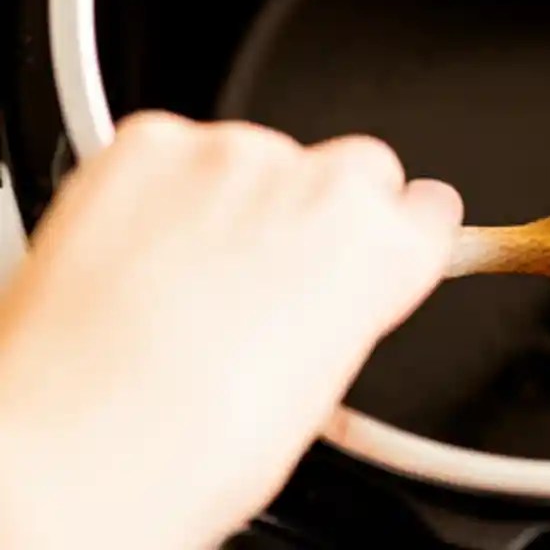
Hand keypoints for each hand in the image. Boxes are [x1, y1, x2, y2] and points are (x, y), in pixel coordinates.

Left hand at [0, 112, 462, 548]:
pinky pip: (170, 149)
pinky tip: (139, 250)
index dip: (396, 231)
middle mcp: (323, 186)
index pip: (428, 208)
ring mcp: (235, 156)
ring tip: (182, 276)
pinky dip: (158, 188)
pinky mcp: (149, 145)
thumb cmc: (196, 445)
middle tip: (270, 268)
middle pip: (356, 164)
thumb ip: (344, 309)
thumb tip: (323, 297)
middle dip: (322, 205)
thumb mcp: (318, 387)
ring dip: (230, 199)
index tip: (375, 245)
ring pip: (256, 155)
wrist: (79, 441)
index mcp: (386, 251)